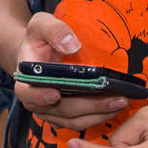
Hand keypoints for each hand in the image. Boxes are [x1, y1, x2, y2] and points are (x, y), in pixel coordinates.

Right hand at [12, 12, 128, 131]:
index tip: (55, 94)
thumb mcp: (41, 24)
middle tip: (116, 98)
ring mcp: (50, 112)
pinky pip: (81, 122)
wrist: (40, 53)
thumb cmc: (39, 38)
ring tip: (121, 102)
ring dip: (98, 114)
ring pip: (74, 121)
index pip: (27, 93)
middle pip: (61, 110)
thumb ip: (54, 31)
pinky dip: (98, 117)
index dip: (39, 96)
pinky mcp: (64, 117)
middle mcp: (36, 101)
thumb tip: (72, 46)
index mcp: (25, 80)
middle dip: (89, 106)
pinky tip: (115, 107)